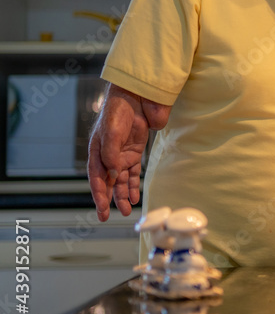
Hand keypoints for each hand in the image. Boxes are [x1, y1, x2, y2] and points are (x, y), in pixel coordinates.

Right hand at [87, 87, 150, 220]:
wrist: (138, 97)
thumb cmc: (119, 110)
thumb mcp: (112, 130)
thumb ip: (111, 152)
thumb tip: (113, 173)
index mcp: (97, 150)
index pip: (96, 176)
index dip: (98, 193)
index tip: (101, 208)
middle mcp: (107, 155)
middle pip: (106, 182)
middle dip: (107, 199)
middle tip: (108, 216)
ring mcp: (122, 155)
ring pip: (120, 180)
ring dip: (122, 195)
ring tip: (126, 210)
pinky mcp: (135, 153)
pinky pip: (133, 173)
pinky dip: (134, 185)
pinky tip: (135, 197)